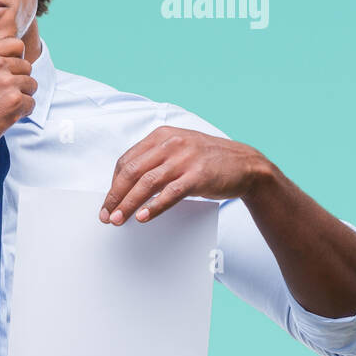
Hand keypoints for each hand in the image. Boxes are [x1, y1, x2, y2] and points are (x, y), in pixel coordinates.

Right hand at [0, 38, 36, 159]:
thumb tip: (13, 61)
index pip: (17, 44)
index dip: (17, 59)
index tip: (9, 72)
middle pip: (26, 66)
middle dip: (19, 81)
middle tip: (2, 96)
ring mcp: (6, 83)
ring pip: (32, 85)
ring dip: (22, 97)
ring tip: (2, 107)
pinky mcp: (14, 102)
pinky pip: (31, 103)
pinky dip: (22, 112)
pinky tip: (5, 117)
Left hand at [99, 126, 271, 224]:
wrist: (247, 165)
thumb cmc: (209, 160)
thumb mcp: (179, 150)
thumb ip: (155, 160)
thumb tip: (125, 185)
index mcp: (162, 135)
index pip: (127, 161)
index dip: (113, 184)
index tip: (108, 201)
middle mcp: (172, 143)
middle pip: (132, 172)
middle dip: (115, 195)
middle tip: (107, 214)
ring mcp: (185, 158)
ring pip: (147, 183)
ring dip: (129, 204)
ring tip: (119, 219)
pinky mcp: (198, 175)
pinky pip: (170, 193)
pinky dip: (154, 207)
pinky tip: (143, 217)